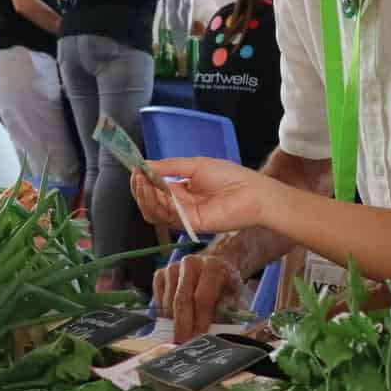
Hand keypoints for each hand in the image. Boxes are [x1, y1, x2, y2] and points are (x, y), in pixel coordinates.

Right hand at [129, 156, 270, 236]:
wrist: (253, 193)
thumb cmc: (230, 176)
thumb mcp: (195, 165)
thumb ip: (170, 167)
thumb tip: (145, 165)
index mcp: (182, 190)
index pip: (155, 189)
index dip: (144, 180)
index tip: (136, 169)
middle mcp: (181, 205)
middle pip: (151, 203)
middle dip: (140, 189)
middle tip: (137, 176)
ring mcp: (185, 217)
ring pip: (155, 212)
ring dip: (144, 197)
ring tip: (142, 182)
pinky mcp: (190, 225)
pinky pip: (167, 217)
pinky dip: (156, 203)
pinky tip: (153, 190)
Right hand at [151, 250, 243, 342]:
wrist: (212, 264)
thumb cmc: (224, 284)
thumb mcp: (233, 296)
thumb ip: (225, 313)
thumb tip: (214, 334)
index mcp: (212, 267)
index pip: (202, 298)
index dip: (200, 320)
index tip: (198, 337)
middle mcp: (190, 263)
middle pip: (181, 301)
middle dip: (182, 326)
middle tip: (183, 343)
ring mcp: (173, 268)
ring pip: (168, 303)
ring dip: (174, 322)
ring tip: (184, 332)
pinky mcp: (160, 274)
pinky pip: (158, 301)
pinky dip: (166, 314)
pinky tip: (176, 317)